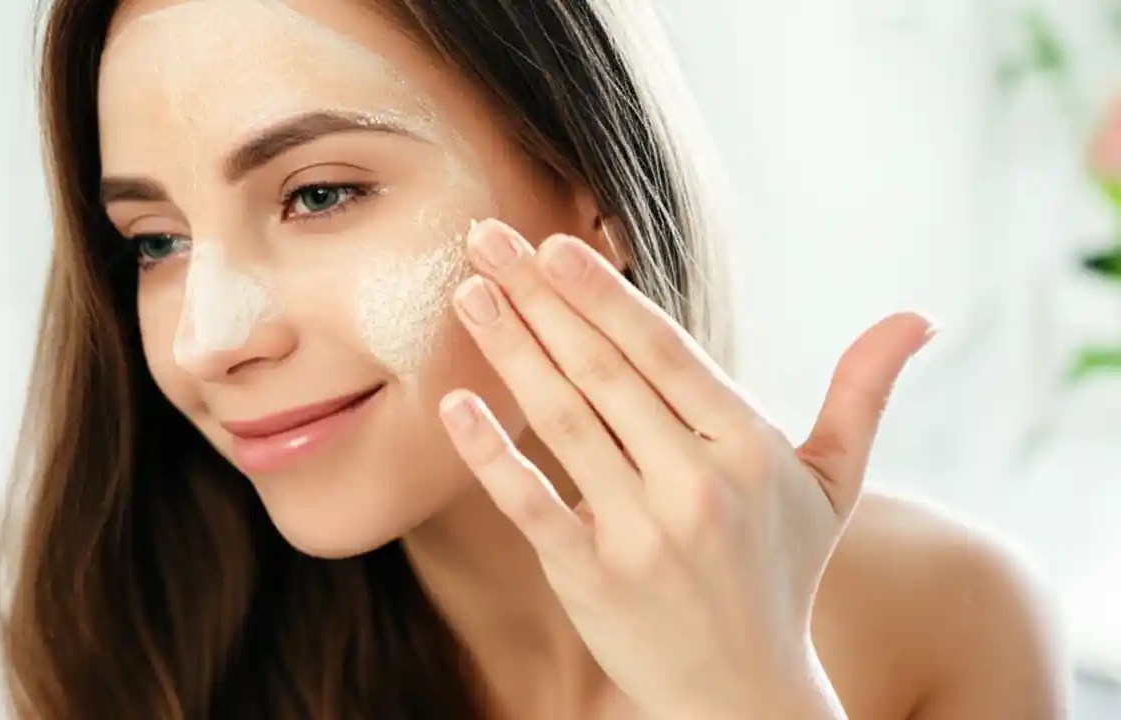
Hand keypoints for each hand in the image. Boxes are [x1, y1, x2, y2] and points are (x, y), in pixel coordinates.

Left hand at [438, 218, 935, 717]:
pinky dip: (491, 454)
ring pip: (565, 422)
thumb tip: (920, 317)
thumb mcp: (834, 484)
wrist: (746, 694)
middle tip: (485, 239)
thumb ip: (864, 393)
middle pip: (604, 371)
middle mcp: (697, 484)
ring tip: (468, 294)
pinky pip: (531, 504)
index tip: (553, 244)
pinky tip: (453, 405)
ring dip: (510, 351)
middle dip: (539, 298)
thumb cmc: (782, 574)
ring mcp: (641, 533)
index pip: (665, 351)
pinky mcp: (591, 577)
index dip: (605, 294)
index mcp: (748, 447)